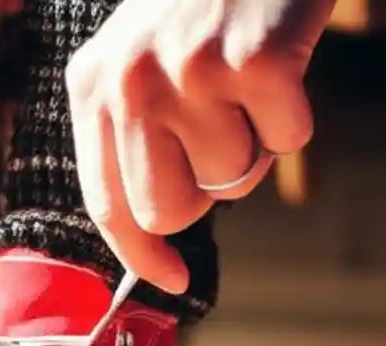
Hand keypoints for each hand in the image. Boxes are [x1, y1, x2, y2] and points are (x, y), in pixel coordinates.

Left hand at [66, 0, 335, 292]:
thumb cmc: (201, 11)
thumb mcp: (138, 62)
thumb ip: (132, 138)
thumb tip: (153, 235)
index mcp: (92, 88)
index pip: (106, 204)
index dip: (138, 255)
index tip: (166, 279)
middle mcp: (129, 83)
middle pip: (167, 211)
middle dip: (203, 195)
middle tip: (220, 135)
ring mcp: (190, 71)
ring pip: (232, 181)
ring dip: (252, 147)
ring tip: (243, 86)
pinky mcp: (254, 61)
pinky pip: (286, 141)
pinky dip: (294, 116)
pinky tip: (278, 68)